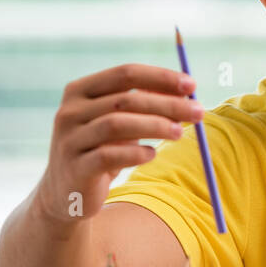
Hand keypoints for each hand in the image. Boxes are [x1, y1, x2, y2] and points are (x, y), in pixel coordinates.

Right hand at [36, 63, 204, 229]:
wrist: (67, 192)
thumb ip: (144, 103)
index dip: (160, 77)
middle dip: (167, 104)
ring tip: (180, 133)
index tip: (192, 85)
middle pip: (125, 99)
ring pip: (116, 124)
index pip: (125, 74)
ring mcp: (69, 140)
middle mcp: (70, 111)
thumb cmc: (101, 149)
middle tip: (198, 112)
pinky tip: (151, 154)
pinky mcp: (75, 168)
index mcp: (80, 91)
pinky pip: (109, 156)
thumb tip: (186, 92)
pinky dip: (135, 153)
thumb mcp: (120, 121)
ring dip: (155, 126)